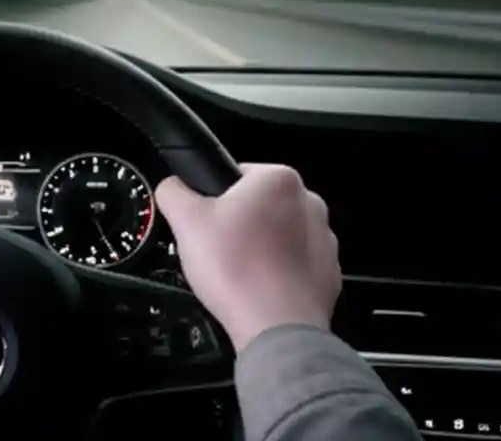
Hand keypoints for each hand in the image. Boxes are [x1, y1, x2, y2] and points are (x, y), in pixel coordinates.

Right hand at [155, 164, 339, 351]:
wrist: (276, 326)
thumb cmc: (236, 269)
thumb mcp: (185, 221)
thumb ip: (173, 192)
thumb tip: (172, 187)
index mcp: (279, 179)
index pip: (238, 174)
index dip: (215, 199)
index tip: (207, 224)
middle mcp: (310, 203)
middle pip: (260, 206)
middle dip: (239, 224)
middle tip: (218, 250)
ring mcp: (325, 240)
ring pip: (279, 236)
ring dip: (259, 248)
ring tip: (237, 272)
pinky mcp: (328, 272)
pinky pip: (295, 265)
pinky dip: (277, 273)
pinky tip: (258, 288)